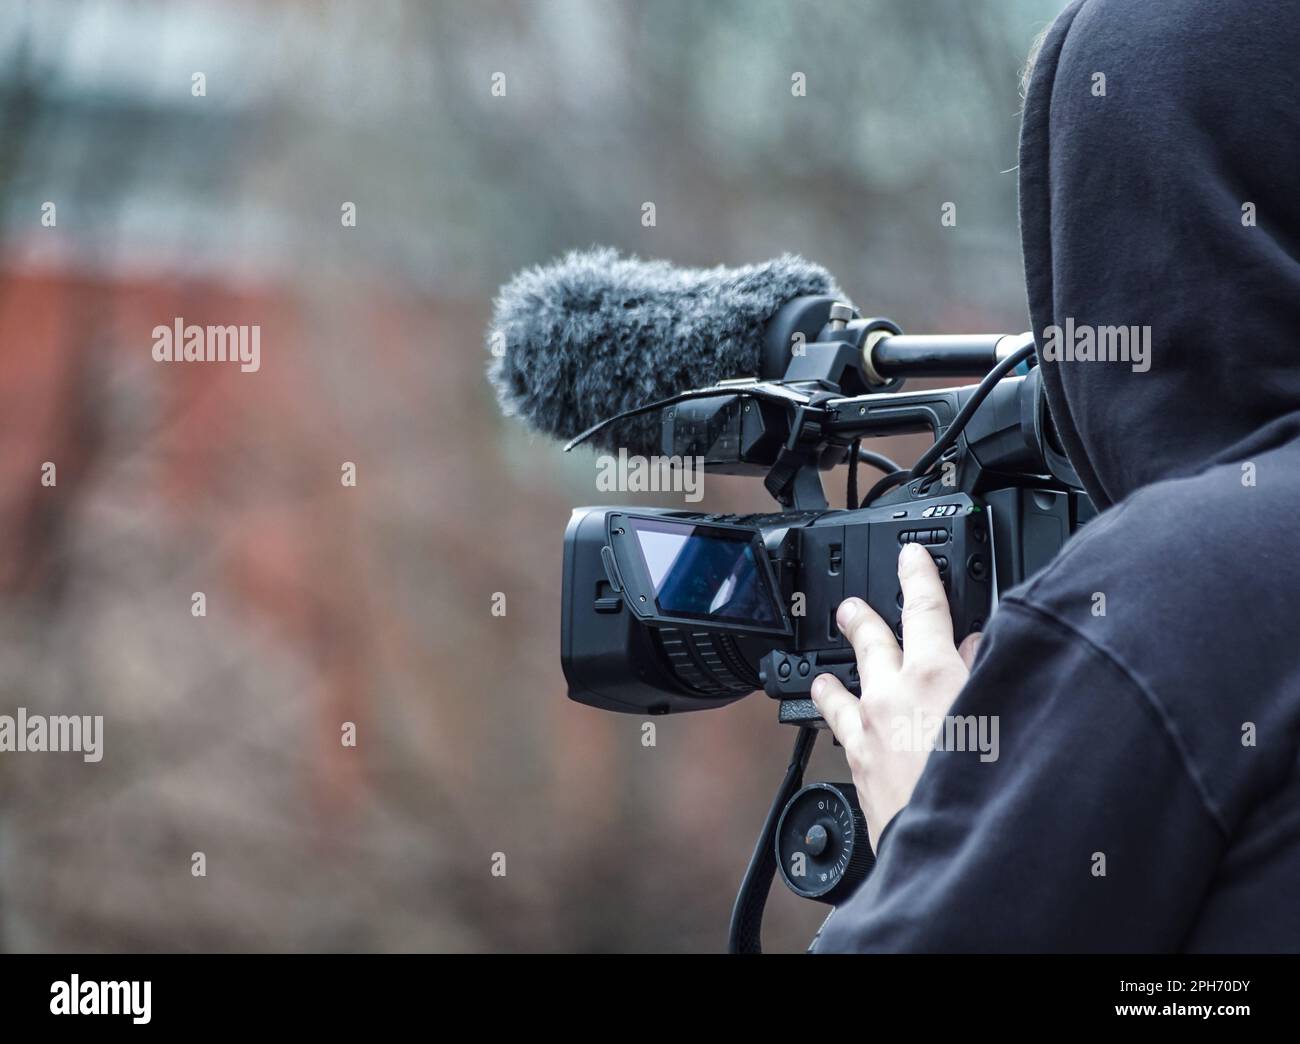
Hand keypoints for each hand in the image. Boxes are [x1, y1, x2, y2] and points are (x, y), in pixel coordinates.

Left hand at [810, 541, 981, 849]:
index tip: (909, 555)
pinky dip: (839, 724)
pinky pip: (840, 737)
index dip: (917, 575)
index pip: (923, 606)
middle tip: (849, 607)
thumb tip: (976, 647)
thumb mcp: (1006, 714)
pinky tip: (839, 730)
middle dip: (860, 619)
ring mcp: (870, 735)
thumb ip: (989, 673)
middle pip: (870, 643)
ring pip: (842, 692)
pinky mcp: (859, 773)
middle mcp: (891, 697)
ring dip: (836, 678)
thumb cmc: (989, 786)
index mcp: (933, 673)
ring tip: (825, 674)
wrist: (956, 855)